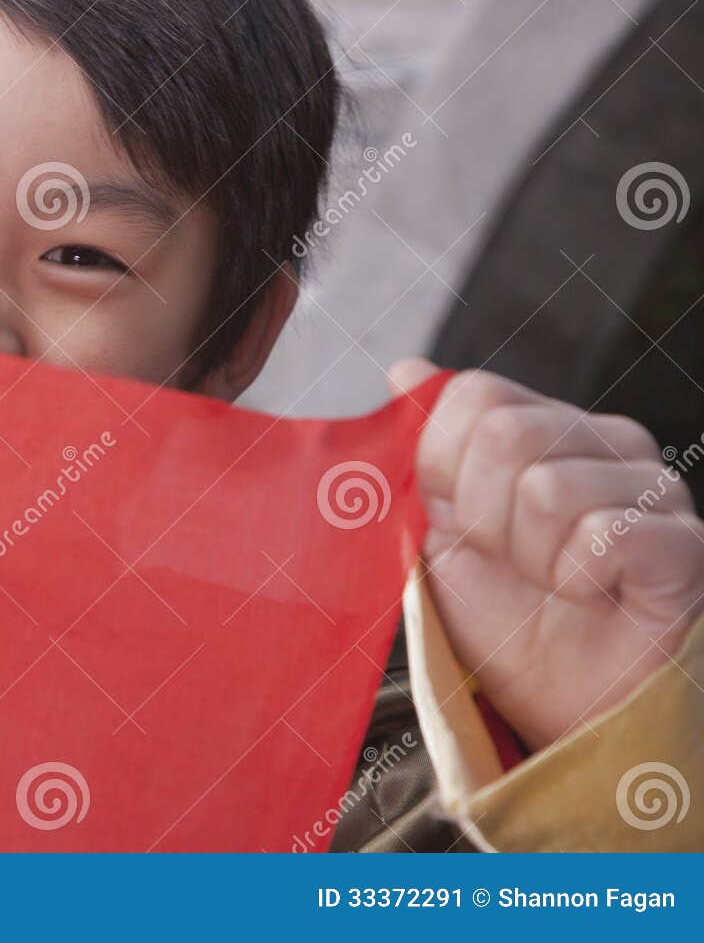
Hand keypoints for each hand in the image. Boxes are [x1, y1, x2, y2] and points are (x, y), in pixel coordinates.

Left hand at [389, 358, 703, 750]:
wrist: (560, 709)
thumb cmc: (503, 619)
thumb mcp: (435, 532)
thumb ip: (418, 455)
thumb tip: (404, 371)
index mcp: (543, 426)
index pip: (472, 392)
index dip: (439, 463)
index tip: (453, 519)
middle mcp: (606, 441)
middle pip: (503, 432)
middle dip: (478, 516)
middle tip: (506, 562)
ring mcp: (652, 489)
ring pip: (546, 489)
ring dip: (527, 558)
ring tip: (551, 585)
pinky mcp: (684, 546)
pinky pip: (604, 534)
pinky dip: (574, 579)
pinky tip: (591, 597)